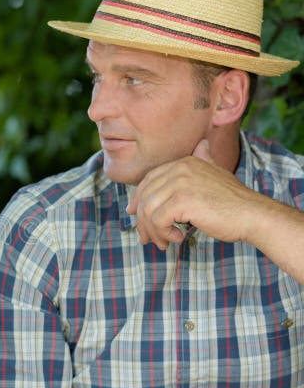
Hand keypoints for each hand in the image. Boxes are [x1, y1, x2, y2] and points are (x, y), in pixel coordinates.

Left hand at [126, 139, 264, 248]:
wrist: (253, 214)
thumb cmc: (233, 202)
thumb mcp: (216, 175)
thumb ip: (204, 160)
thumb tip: (201, 145)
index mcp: (184, 162)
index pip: (148, 180)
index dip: (138, 198)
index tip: (133, 213)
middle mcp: (180, 168)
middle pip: (145, 196)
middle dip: (142, 220)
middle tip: (146, 239)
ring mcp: (180, 183)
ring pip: (148, 211)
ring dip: (153, 231)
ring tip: (164, 242)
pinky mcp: (182, 201)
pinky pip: (158, 221)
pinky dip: (163, 233)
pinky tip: (178, 238)